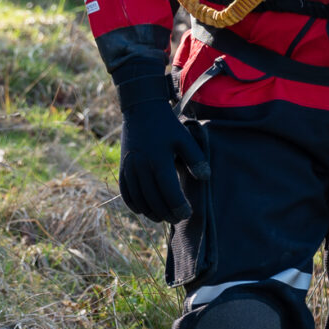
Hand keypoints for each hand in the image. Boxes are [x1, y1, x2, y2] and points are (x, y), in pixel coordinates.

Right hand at [117, 97, 209, 222]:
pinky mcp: (122, 169)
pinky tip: (145, 210)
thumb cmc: (166, 126)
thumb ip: (196, 159)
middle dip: (167, 214)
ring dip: (151, 213)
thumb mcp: (185, 138)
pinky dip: (135, 205)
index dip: (178, 207)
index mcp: (159, 160)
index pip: (169, 192)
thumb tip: (205, 178)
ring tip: (163, 217)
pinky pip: (126, 194)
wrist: (141, 110)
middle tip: (177, 218)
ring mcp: (129, 169)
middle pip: (154, 200)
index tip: (187, 213)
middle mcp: (142, 167)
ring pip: (139, 200)